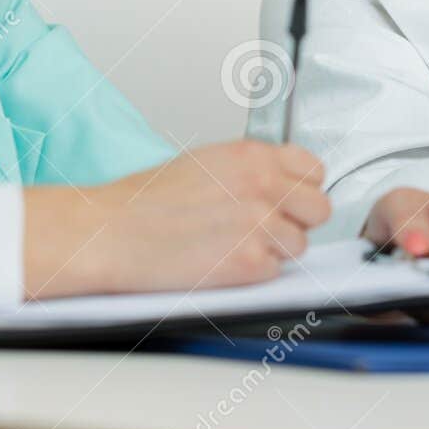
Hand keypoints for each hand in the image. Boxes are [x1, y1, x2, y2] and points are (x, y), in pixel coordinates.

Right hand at [21, 140, 330, 298]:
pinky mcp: (250, 262)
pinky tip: (222, 262)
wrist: (110, 231)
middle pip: (319, 209)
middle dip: (296, 221)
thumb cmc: (145, 201)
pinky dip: (253, 273)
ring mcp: (260, 223)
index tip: (288, 200)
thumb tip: (281, 187)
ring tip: (233, 246)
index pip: (314, 170)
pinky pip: (275, 272)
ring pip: (300, 244)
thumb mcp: (208, 163)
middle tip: (264, 229)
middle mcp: (263, 184)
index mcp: (252, 155)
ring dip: (274, 251)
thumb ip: (251, 171)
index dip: (302, 189)